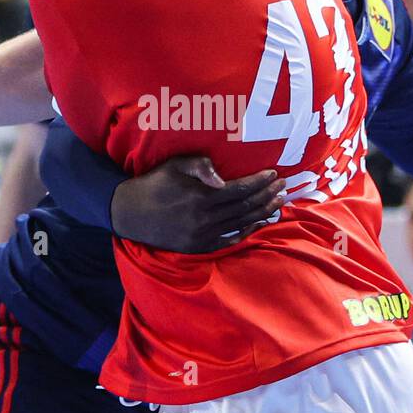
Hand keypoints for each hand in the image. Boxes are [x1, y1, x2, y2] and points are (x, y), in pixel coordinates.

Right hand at [111, 156, 286, 252]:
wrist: (130, 213)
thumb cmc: (154, 183)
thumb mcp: (175, 165)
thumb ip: (201, 166)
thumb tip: (222, 179)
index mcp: (201, 197)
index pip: (240, 189)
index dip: (260, 181)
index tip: (273, 174)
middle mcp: (205, 219)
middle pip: (246, 207)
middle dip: (267, 195)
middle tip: (283, 186)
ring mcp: (203, 236)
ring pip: (242, 223)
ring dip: (264, 212)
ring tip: (279, 202)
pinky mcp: (199, 247)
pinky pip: (230, 239)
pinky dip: (248, 231)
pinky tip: (260, 222)